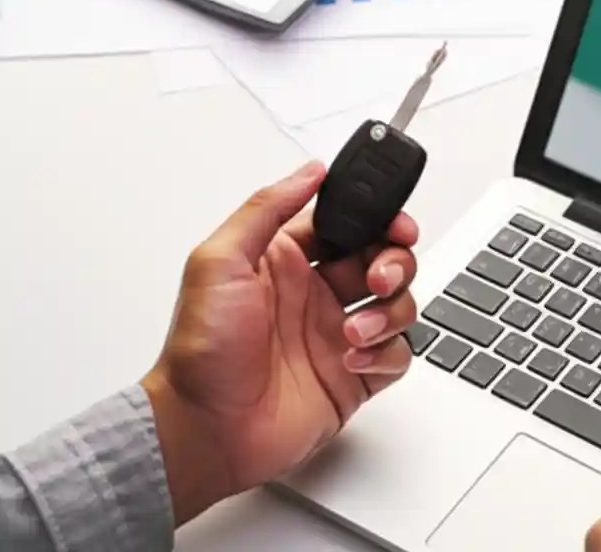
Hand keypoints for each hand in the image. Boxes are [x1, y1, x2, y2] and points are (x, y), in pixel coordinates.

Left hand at [139, 161, 420, 524]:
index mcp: (287, 261)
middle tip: (378, 280)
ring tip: (353, 333)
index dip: (380, 220)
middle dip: (395, 264)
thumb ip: (266, 207)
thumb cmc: (200, 352)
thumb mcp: (218, 261)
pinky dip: (387, 354)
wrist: (204, 430)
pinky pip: (398, 355)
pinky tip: (353, 360)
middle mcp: (317, 294)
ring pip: (400, 305)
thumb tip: (310, 170)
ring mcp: (338, 335)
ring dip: (389, 313)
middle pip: (385, 261)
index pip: (351, 224)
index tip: (395, 224)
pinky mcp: (355, 376)